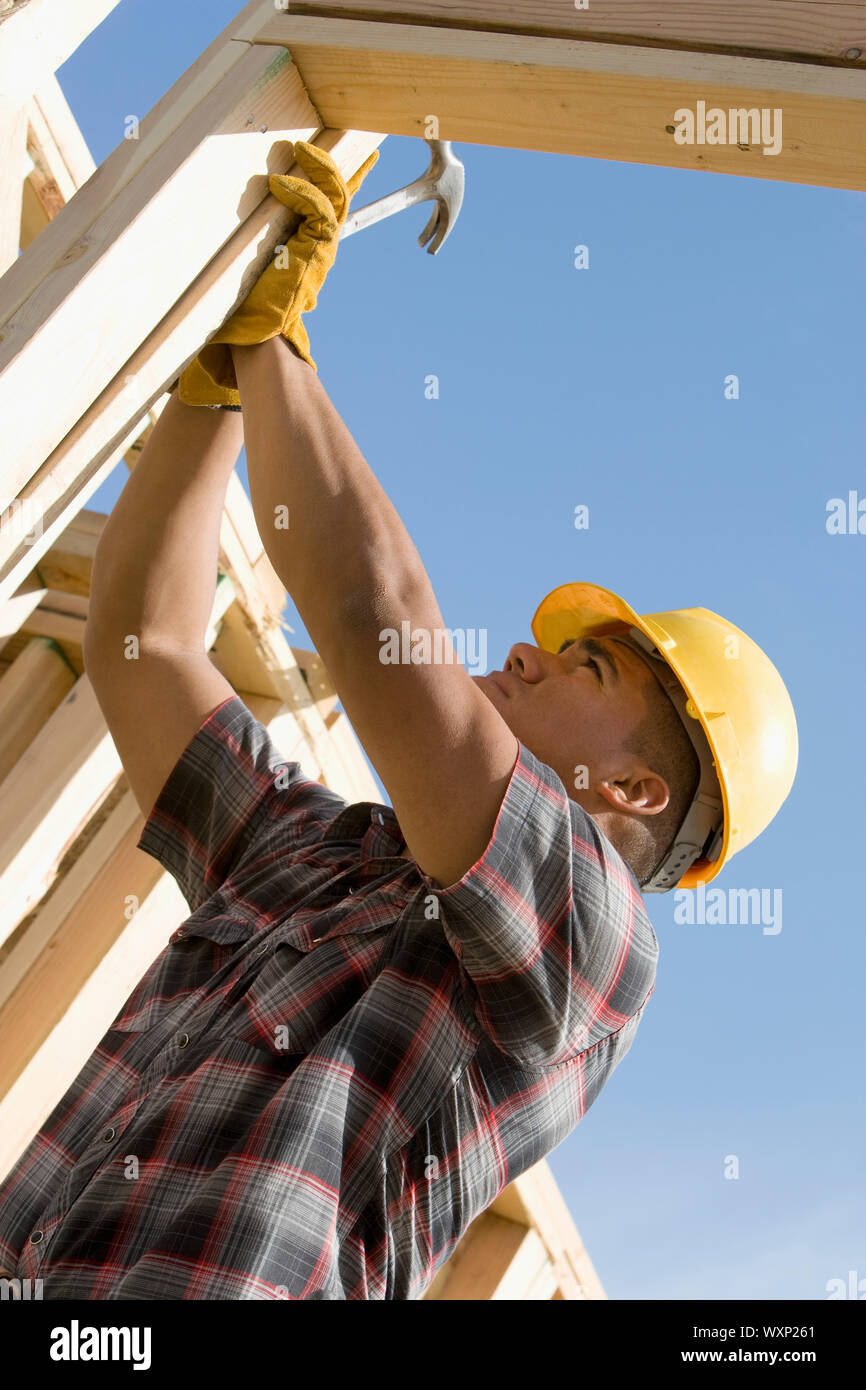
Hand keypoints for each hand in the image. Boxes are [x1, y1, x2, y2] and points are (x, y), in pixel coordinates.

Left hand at [179, 142, 378, 406]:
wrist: (250, 338)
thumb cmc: (240, 308)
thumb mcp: (239, 263)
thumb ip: (241, 241)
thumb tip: (213, 217)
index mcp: (303, 246)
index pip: (324, 205)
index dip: (332, 178)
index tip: (334, 149)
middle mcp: (317, 247)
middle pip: (337, 195)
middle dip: (332, 164)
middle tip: (310, 141)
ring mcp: (320, 250)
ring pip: (334, 197)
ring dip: (320, 169)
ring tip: (300, 149)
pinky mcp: (316, 254)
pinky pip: (319, 211)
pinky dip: (302, 193)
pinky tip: (279, 183)